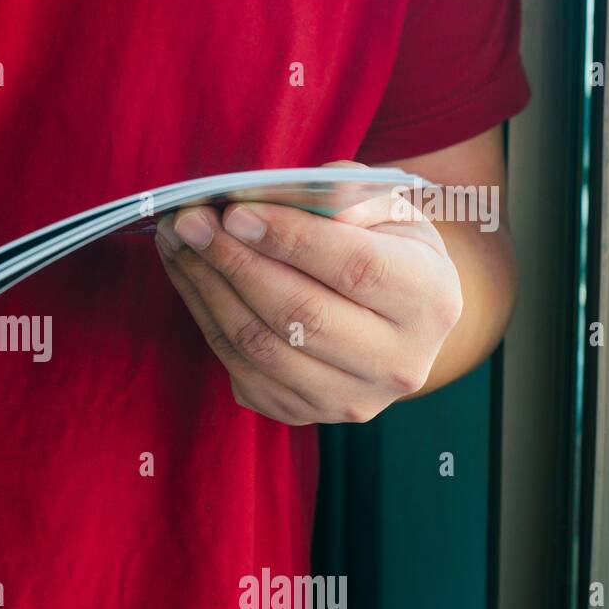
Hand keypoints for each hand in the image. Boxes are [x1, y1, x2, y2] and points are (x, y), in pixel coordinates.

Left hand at [154, 167, 461, 424]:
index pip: (355, 269)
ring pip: (260, 346)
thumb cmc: (384, 245)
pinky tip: (187, 274)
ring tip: (177, 241)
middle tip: (189, 221)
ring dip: (206, 288)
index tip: (235, 211)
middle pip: (300, 315)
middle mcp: (399, 363)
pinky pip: (237, 365)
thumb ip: (346, 195)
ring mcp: (349, 399)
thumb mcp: (387, 208)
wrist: (391, 318)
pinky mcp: (301, 413)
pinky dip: (204, 315)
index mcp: (431, 301)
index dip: (289, 239)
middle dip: (233, 262)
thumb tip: (279, 200)